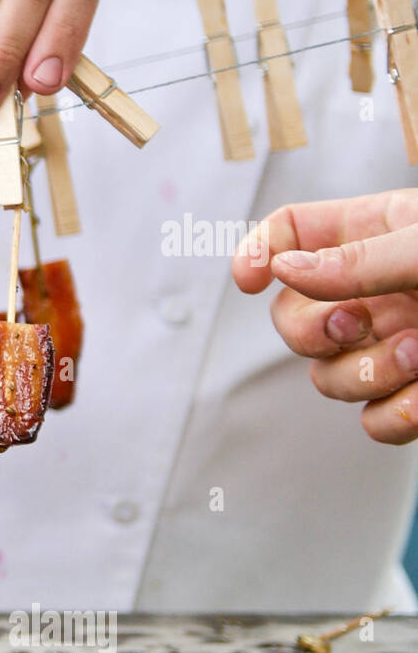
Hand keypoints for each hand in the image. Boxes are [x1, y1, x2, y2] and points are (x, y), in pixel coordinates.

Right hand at [232, 189, 417, 443]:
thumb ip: (362, 261)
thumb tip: (286, 269)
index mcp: (377, 233)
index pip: (291, 232)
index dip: (258, 252)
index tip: (251, 280)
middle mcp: (375, 291)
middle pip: (290, 316)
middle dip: (312, 331)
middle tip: (356, 325)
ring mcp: (390, 345)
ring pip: (326, 376)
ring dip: (367, 374)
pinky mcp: (412, 395)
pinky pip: (371, 420)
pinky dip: (395, 417)